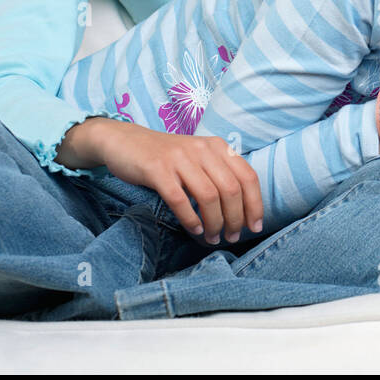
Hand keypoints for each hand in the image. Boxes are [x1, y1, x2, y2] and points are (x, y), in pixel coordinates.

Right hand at [87, 119, 264, 243]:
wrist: (124, 141)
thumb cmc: (166, 157)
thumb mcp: (198, 158)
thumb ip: (219, 175)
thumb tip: (241, 210)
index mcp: (218, 146)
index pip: (248, 177)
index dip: (255, 204)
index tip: (254, 226)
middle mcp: (202, 149)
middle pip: (231, 189)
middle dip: (235, 219)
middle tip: (232, 237)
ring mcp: (179, 158)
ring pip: (209, 196)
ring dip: (214, 223)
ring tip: (212, 238)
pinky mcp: (156, 169)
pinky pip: (180, 199)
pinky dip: (190, 219)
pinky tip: (195, 230)